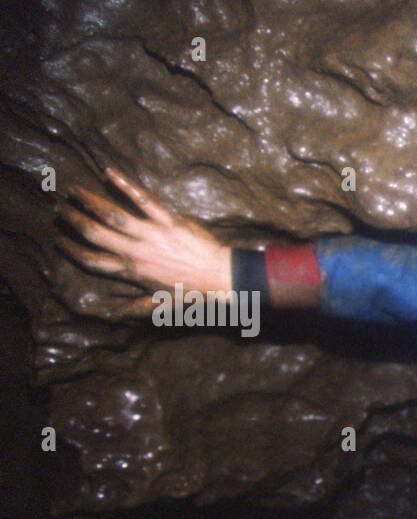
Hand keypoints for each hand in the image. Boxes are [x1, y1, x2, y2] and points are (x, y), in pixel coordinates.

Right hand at [55, 166, 231, 314]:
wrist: (221, 277)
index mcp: (132, 271)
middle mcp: (136, 251)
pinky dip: (125, 184)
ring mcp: (151, 234)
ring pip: (112, 215)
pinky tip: (110, 172)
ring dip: (90, 201)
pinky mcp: (168, 220)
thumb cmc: (194, 292)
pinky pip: (143, 199)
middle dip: (74, 220)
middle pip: (95, 233)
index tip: (61, 241)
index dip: (73, 251)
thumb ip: (137, 306)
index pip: (94, 260)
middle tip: (61, 208)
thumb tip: (115, 314)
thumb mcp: (163, 304)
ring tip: (75, 190)